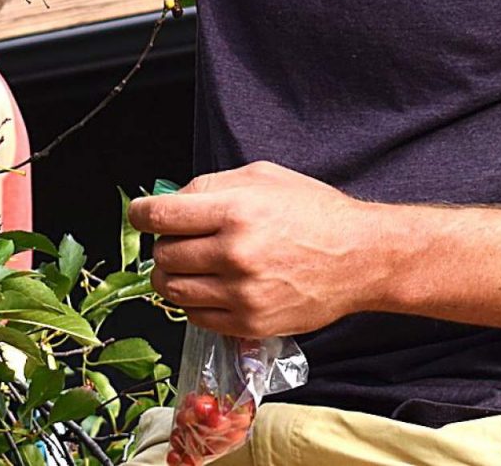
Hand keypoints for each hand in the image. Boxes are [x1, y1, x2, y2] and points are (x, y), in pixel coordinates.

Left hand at [127, 161, 388, 337]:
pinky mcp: (251, 323)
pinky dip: (193, 302)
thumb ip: (210, 186)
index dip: (140, 214)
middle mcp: (234, 253)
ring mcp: (242, 293)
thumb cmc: (313, 211)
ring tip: (189, 266)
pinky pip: (196, 317)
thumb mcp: (261, 177)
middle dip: (163, 245)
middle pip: (163, 255)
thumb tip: (170, 200)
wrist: (360, 257)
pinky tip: (210, 287)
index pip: (159, 216)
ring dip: (172, 276)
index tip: (140, 214)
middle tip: (178, 240)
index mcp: (233, 210)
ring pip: (173, 290)